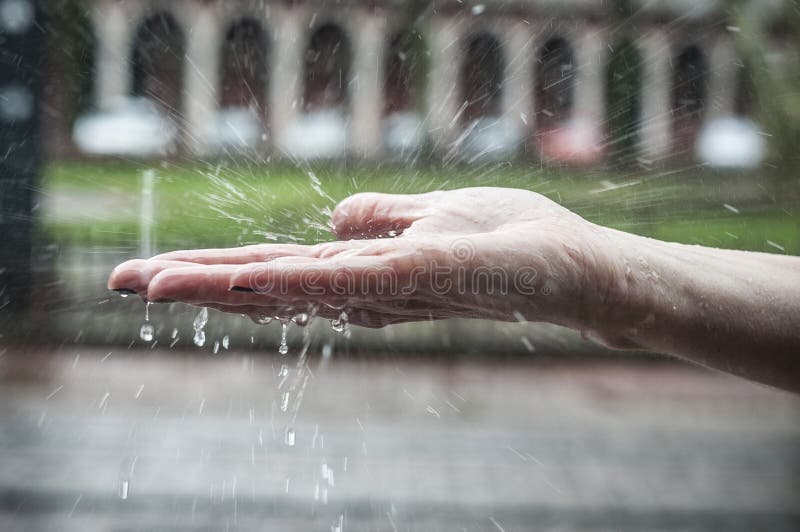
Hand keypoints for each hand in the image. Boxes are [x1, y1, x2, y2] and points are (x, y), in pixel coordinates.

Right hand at [108, 187, 618, 329]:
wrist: (574, 267)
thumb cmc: (511, 241)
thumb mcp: (434, 216)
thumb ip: (383, 219)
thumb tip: (336, 216)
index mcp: (364, 270)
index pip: (278, 268)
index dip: (218, 269)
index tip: (157, 270)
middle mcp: (365, 289)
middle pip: (269, 284)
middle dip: (197, 283)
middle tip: (123, 281)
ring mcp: (389, 290)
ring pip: (293, 287)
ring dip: (223, 285)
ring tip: (153, 283)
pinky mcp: (421, 279)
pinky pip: (348, 280)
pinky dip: (293, 282)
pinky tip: (243, 279)